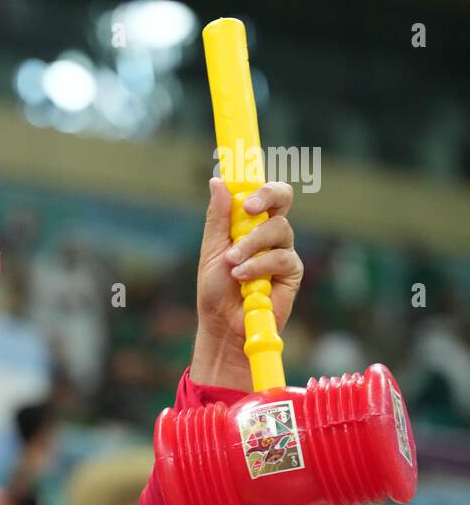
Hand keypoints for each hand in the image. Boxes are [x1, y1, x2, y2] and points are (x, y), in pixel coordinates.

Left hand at [193, 178, 302, 389]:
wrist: (222, 323)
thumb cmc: (215, 288)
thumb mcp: (212, 249)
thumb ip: (218, 218)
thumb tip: (217, 181)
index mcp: (250, 224)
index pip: (264, 193)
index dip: (261, 184)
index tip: (245, 187)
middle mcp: (270, 234)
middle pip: (283, 199)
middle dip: (267, 197)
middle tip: (248, 208)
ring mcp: (283, 251)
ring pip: (279, 229)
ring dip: (251, 245)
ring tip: (232, 264)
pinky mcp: (292, 272)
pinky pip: (282, 258)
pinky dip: (259, 265)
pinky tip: (243, 277)